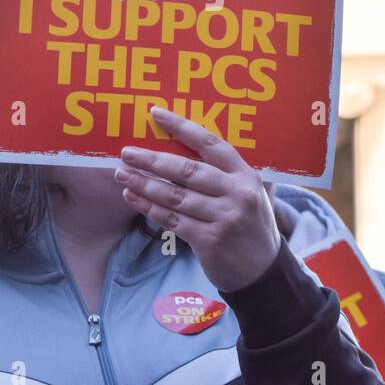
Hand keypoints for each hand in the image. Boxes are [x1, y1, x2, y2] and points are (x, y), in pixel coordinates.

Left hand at [114, 106, 280, 292]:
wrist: (263, 271)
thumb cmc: (249, 225)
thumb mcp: (250, 193)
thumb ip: (226, 173)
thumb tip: (186, 144)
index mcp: (245, 174)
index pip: (209, 143)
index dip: (181, 126)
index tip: (155, 113)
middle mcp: (236, 193)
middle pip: (187, 170)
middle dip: (152, 160)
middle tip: (127, 152)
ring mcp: (224, 218)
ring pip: (175, 196)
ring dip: (144, 184)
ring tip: (122, 174)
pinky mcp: (210, 241)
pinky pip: (172, 220)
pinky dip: (149, 208)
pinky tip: (133, 197)